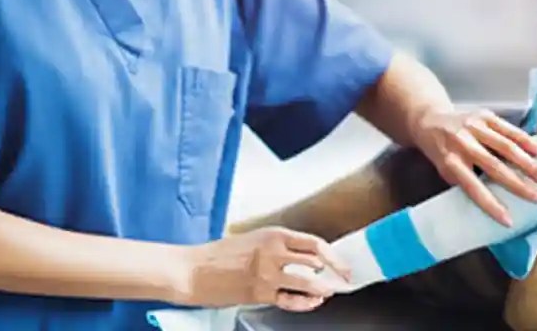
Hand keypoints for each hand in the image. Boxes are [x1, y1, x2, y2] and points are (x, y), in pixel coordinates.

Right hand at [178, 226, 351, 311]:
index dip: (334, 256)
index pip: (314, 243)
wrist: (192, 270)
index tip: (343, 265)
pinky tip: (311, 302)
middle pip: (316, 261)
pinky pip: (290, 300)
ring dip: (321, 289)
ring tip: (326, 292)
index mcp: (272, 234)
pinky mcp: (259, 293)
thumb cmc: (218, 255)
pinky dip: (305, 303)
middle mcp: (272, 252)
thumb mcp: (252, 239)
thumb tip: (304, 257)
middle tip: (340, 280)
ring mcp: (267, 273)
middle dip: (333, 273)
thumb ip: (277, 246)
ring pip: (308, 282)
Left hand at [411, 106, 536, 225]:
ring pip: (505, 145)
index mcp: (450, 160)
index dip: (490, 204)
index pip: (472, 186)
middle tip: (536, 197)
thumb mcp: (444, 170)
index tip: (508, 220)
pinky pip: (508, 128)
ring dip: (526, 163)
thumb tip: (491, 200)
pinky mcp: (484, 115)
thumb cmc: (440, 151)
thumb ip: (464, 182)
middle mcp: (462, 142)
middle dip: (517, 184)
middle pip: (493, 166)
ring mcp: (474, 126)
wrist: (430, 119)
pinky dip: (525, 140)